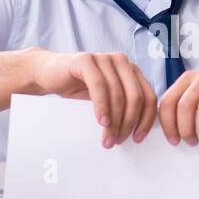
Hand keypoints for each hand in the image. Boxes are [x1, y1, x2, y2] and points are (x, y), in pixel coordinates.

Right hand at [32, 50, 157, 147]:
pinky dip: (102, 106)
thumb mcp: (105, 99)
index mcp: (132, 70)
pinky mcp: (86, 60)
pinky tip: (101, 122)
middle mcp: (122, 61)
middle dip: (128, 123)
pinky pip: (99, 86)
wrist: (48, 73)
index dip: (146, 120)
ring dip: (114, 121)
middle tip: (118, 141)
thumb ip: (122, 107)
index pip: (149, 96)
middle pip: (136, 97)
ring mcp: (104, 58)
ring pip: (118, 94)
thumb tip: (137, 133)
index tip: (138, 138)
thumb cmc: (78, 88)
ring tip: (107, 139)